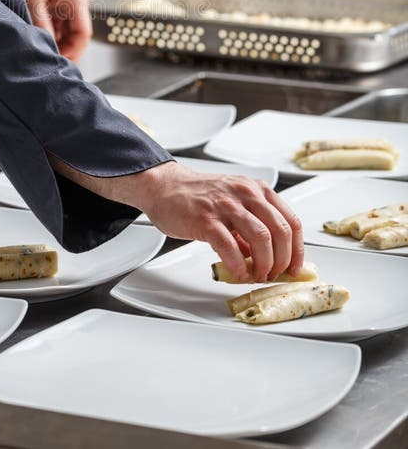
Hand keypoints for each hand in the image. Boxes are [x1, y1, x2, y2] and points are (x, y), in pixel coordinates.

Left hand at [21, 0, 91, 61]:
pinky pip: (60, 24)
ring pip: (68, 31)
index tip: (59, 62)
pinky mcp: (60, 3)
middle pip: (77, 35)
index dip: (74, 51)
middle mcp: (77, 3)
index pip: (83, 35)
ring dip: (56, 41)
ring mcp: (70, 3)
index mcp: (76, 1)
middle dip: (64, 49)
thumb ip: (42, 24)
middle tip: (47, 59)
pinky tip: (38, 36)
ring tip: (40, 48)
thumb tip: (47, 47)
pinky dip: (51, 32)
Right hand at [140, 163, 303, 282]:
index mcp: (257, 189)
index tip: (295, 267)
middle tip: (275, 275)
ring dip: (264, 264)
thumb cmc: (199, 196)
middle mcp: (245, 193)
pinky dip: (239, 265)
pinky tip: (238, 272)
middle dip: (283, 260)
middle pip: (280, 230)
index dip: (298, 249)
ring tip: (258, 275)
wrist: (165, 187)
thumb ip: (253, 226)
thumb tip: (269, 257)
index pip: (291, 220)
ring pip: (261, 238)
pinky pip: (230, 247)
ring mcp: (226, 205)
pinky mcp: (205, 219)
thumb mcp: (234, 203)